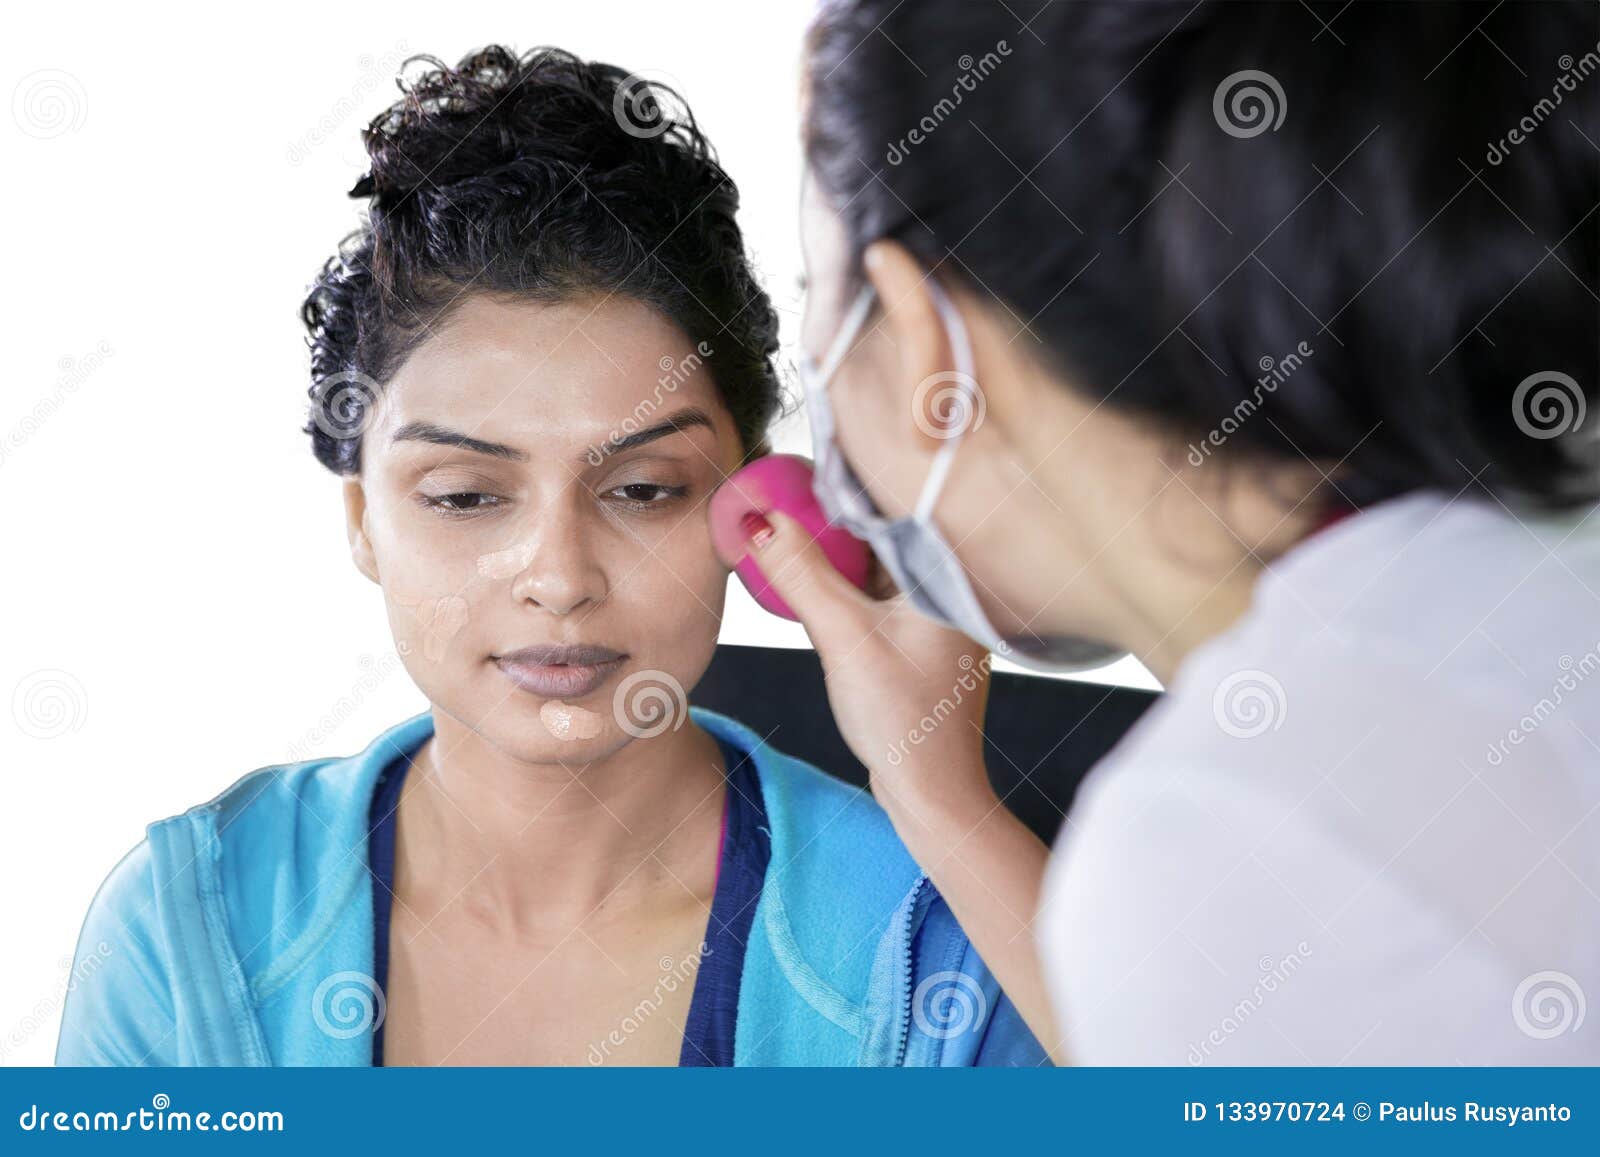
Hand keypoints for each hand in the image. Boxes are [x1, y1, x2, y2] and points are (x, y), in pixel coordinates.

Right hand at [724, 508, 1062, 1056]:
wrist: (933, 792)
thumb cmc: (903, 721)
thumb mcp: (844, 639)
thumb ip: (801, 576)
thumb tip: (759, 521)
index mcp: (949, 572)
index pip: (892, 502)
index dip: (840, 479)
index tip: (791, 466)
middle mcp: (951, 584)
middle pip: (883, 529)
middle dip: (829, 514)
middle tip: (774, 494)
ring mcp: (937, 611)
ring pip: (876, 561)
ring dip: (834, 550)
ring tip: (781, 529)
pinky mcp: (920, 634)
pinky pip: (876, 590)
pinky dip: (845, 582)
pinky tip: (808, 579)